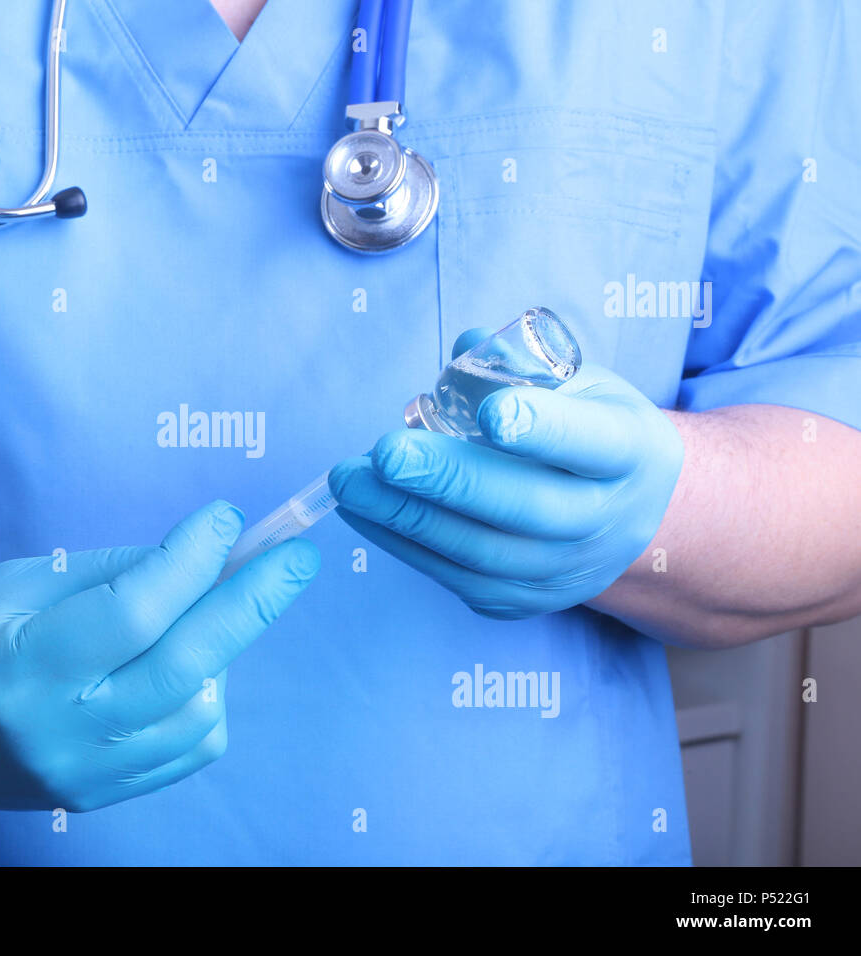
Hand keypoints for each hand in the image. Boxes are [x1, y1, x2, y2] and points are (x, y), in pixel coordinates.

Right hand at [0, 501, 318, 810]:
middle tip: (296, 557)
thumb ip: (114, 572)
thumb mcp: (21, 583)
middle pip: (184, 668)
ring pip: (200, 712)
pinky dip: (208, 695)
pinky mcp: (103, 795)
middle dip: (251, 603)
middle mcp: (58, 732)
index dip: (191, 560)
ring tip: (200, 613)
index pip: (132, 613)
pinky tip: (189, 662)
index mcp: (21, 667)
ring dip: (222, 651)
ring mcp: (84, 774)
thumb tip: (203, 553)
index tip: (230, 519)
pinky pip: (189, 748)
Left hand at [328, 328, 682, 619]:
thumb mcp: (579, 385)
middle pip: (527, 507)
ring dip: (405, 515)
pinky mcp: (522, 599)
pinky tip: (362, 511)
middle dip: (449, 481)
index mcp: (628, 451)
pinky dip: (403, 543)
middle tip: (385, 453)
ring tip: (350, 481)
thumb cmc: (589, 431)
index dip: (543, 429)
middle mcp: (603, 519)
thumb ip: (521, 365)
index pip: (590, 442)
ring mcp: (563, 569)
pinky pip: (457, 576)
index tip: (494, 413)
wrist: (627, 517)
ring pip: (480, 551)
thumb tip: (466, 347)